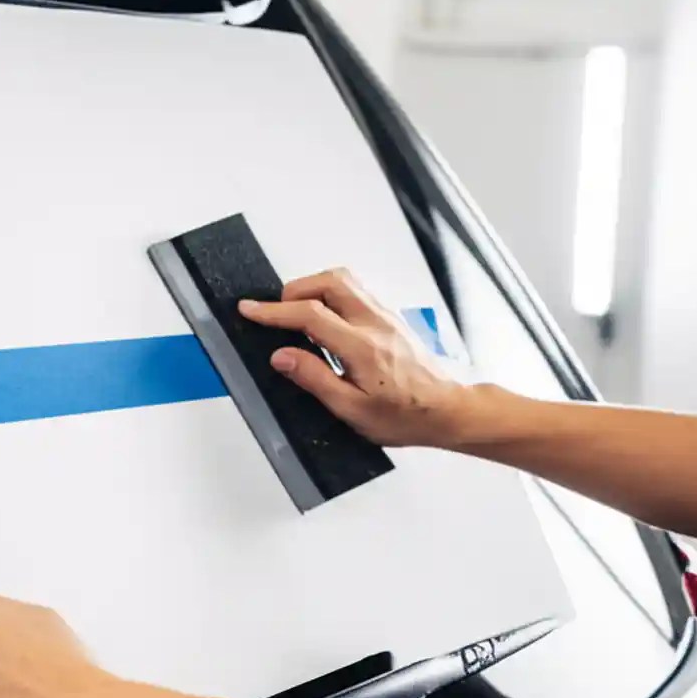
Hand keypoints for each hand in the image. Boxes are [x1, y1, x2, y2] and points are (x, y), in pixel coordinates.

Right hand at [237, 268, 472, 447]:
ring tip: (296, 314)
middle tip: (275, 313)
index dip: (274, 311)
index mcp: (363, 348)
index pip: (311, 315)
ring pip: (343, 280)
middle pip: (328, 282)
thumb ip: (314, 378)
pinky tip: (323, 319)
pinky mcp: (389, 317)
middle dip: (293, 291)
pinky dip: (330, 294)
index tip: (250, 310)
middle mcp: (375, 323)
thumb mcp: (352, 411)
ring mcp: (385, 316)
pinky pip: (355, 291)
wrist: (446, 411)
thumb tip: (282, 356)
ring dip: (313, 288)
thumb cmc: (405, 416)